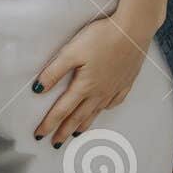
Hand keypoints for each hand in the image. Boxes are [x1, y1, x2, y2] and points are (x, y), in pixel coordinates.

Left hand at [31, 11, 156, 145]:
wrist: (133, 30)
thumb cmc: (102, 37)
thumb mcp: (71, 52)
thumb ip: (54, 72)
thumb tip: (38, 90)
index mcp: (84, 86)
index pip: (61, 110)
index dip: (49, 124)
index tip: (39, 135)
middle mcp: (100, 92)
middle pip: (78, 116)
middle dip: (64, 131)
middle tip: (56, 143)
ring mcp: (115, 88)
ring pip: (96, 111)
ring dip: (84, 124)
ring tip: (76, 133)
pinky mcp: (126, 81)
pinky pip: (114, 101)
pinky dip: (105, 109)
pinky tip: (103, 110)